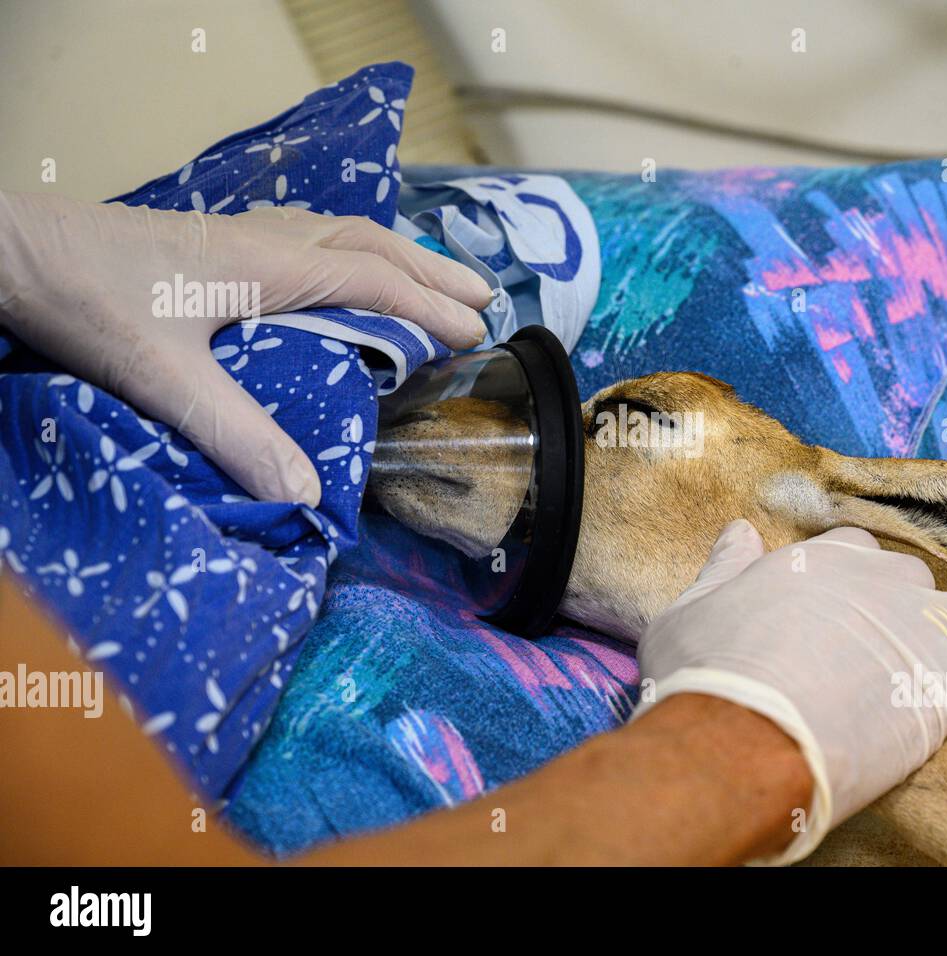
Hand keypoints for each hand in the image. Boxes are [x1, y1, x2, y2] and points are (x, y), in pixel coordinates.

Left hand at [0, 191, 492, 505]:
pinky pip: (309, 236)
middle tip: (484, 294)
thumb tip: (307, 492)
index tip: (476, 331)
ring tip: (434, 277)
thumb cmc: (87, 301)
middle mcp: (264, 241)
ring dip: (396, 254)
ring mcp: (238, 236)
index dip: (429, 306)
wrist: (13, 252)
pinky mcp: (213, 242)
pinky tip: (343, 271)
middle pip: (370, 243)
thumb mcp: (165, 378)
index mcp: (268, 266)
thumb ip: (239, 434)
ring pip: (341, 233)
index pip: (373, 279)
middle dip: (432, 269)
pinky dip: (353, 250)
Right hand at [636, 519, 946, 864]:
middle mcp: (879, 582)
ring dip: (946, 636)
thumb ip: (724, 566)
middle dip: (897, 606)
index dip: (848, 581)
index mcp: (820, 560)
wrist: (741, 740)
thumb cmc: (705, 677)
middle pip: (909, 579)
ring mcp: (921, 630)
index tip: (835, 610)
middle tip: (870, 649)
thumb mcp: (690, 609)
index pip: (853, 550)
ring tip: (919, 669)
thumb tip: (739, 530)